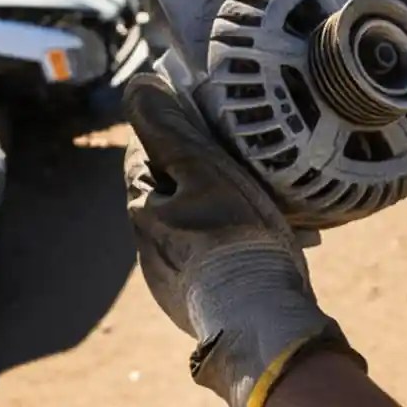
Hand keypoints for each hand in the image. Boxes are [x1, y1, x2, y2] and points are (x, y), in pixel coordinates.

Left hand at [123, 74, 363, 406]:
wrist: (260, 321)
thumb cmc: (236, 240)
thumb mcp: (204, 170)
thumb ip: (169, 130)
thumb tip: (138, 84)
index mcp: (144, 208)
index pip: (145, 154)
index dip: (172, 132)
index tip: (204, 122)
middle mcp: (148, 247)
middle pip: (173, 192)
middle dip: (204, 176)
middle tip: (246, 165)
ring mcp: (171, 279)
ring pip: (197, 228)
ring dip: (224, 214)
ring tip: (268, 210)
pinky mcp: (196, 303)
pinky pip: (213, 262)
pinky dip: (234, 248)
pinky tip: (266, 247)